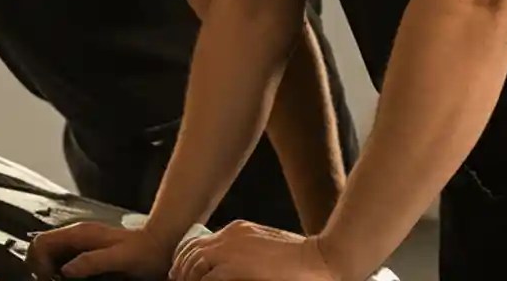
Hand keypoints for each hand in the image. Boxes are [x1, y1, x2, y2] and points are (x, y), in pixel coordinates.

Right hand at [27, 222, 172, 279]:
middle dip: (42, 268)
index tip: (52, 280)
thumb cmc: (144, 252)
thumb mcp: (120, 258)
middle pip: (43, 248)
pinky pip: (64, 259)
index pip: (41, 243)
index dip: (39, 264)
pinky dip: (61, 271)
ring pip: (52, 254)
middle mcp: (77, 234)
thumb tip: (65, 270)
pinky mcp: (87, 250)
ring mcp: (82, 241)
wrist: (161, 243)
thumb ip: (93, 261)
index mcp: (80, 233)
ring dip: (51, 271)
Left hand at [171, 221, 338, 280]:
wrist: (324, 260)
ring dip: (189, 279)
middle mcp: (230, 236)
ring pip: (192, 266)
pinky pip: (204, 279)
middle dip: (182, 272)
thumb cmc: (304, 262)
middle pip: (189, 253)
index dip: (186, 261)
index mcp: (237, 230)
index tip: (184, 277)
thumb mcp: (268, 253)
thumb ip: (246, 258)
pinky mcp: (233, 267)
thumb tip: (231, 271)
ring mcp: (230, 250)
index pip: (198, 243)